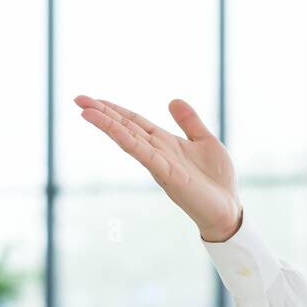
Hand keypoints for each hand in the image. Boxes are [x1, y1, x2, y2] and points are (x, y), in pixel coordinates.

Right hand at [75, 95, 242, 241]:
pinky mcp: (168, 175)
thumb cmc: (218, 180)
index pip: (134, 122)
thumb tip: (173, 100)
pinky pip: (144, 154)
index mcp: (165, 143)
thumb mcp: (205, 141)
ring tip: (85, 110)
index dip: (115, 109)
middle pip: (125, 127)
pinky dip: (128, 141)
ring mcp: (160, 164)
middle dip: (102, 113)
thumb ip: (189, 122)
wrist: (229, 209)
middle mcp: (157, 152)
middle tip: (77, 98)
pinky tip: (113, 130)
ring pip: (128, 139)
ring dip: (107, 124)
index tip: (93, 99)